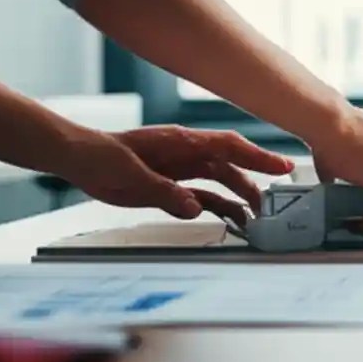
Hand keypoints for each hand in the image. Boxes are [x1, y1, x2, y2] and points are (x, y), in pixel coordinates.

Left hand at [58, 126, 293, 226]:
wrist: (80, 160)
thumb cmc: (103, 157)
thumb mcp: (131, 176)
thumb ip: (165, 192)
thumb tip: (195, 208)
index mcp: (182, 143)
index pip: (230, 147)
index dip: (259, 156)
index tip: (283, 166)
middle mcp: (188, 153)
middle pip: (231, 166)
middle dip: (256, 180)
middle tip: (276, 200)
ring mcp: (182, 169)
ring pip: (221, 181)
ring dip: (239, 196)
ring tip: (258, 216)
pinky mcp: (172, 184)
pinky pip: (203, 195)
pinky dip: (218, 206)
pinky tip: (231, 219)